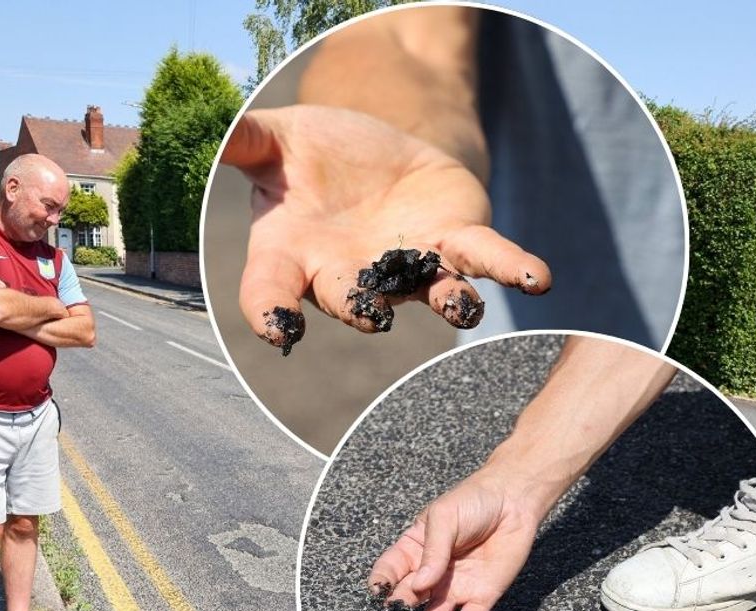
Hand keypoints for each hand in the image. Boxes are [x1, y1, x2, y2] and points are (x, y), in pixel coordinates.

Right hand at [222, 105, 550, 353]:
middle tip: (371, 317)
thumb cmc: (315, 157)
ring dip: (446, 301)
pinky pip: (485, 261)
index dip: (269, 313)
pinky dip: (511, 270)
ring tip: (463, 306)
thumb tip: (217, 137)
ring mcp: (405, 266)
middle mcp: (347, 274)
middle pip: (349, 298)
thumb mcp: (278, 140)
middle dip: (360, 307)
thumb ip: (248, 143)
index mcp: (291, 256)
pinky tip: (537, 280)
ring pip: (425, 291)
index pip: (269, 292)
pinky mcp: (454, 243)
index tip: (276, 329)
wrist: (374, 153)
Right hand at [368, 467, 546, 610]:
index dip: (380, 582)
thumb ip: (433, 551)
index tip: (378, 591)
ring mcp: (455, 588)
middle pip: (408, 596)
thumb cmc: (473, 502)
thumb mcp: (444, 518)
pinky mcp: (482, 597)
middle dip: (399, 607)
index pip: (389, 570)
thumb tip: (419, 584)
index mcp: (414, 550)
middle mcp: (431, 574)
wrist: (513, 501)